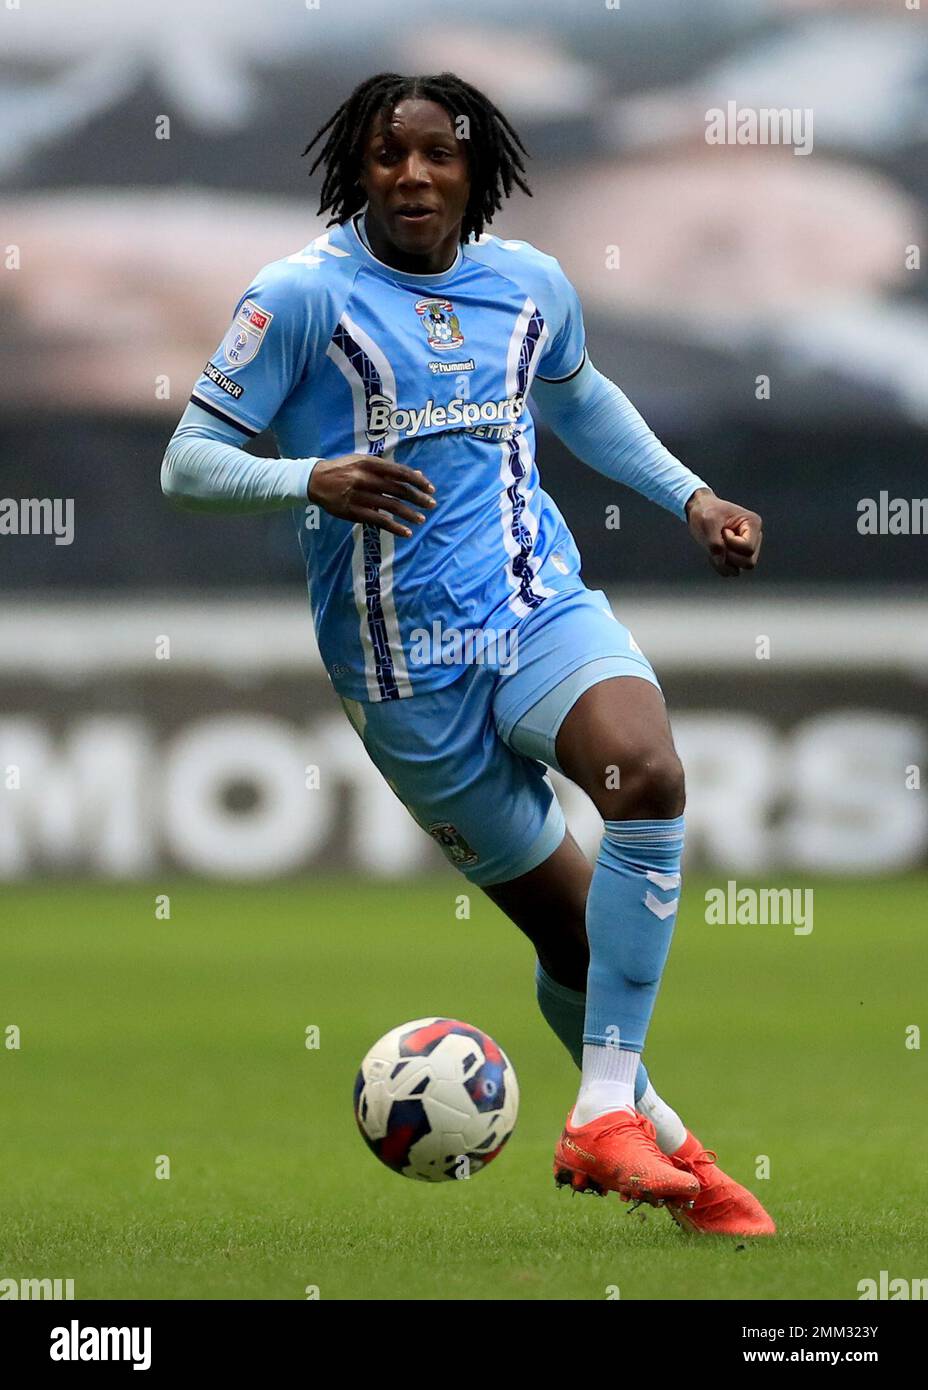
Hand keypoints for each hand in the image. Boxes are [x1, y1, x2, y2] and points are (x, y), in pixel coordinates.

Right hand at [308, 454, 436, 537]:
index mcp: (369, 463)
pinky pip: (378, 520)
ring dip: (409, 514)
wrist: (316, 480)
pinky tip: (406, 532)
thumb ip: (390, 469)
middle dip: (417, 498)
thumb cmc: (345, 469)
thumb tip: (417, 475)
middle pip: (398, 489)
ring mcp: (358, 495)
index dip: (417, 481)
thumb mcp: (365, 462)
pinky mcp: (353, 511)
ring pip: (390, 506)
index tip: (430, 488)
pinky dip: (394, 527)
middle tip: (431, 504)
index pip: (400, 472)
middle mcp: (365, 478)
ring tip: (421, 519)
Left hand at [685, 488, 762, 576]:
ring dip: (724, 562)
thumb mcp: (708, 521)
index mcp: (753, 523)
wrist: (699, 511)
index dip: (731, 543)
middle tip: (718, 540)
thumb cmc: (706, 511)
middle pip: (748, 562)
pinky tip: (713, 553)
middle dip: (729, 555)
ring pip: (740, 569)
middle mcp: (754, 537)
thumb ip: (715, 543)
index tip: (723, 530)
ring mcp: (747, 548)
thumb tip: (721, 562)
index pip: (748, 548)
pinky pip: (731, 571)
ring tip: (715, 546)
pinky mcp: (737, 556)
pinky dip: (720, 566)